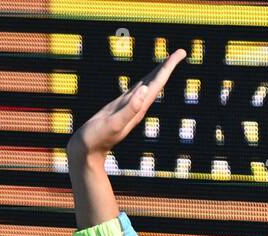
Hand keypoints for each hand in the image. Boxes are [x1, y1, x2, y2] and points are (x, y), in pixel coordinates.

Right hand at [68, 48, 187, 160]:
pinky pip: (135, 91)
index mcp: (138, 108)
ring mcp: (128, 107)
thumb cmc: (97, 139)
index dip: (168, 67)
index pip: (157, 83)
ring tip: (167, 62)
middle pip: (156, 82)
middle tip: (181, 52)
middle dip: (167, 67)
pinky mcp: (119, 108)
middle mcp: (137, 107)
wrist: (86, 152)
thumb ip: (130, 109)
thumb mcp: (114, 124)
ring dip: (157, 74)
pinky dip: (143, 83)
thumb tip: (145, 90)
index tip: (181, 53)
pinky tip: (145, 82)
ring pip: (147, 86)